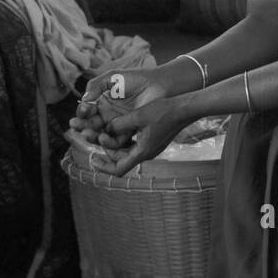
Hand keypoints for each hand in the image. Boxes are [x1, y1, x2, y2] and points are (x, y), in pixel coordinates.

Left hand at [67, 92, 186, 176]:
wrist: (185, 108)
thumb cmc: (164, 111)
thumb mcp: (137, 116)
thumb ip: (119, 124)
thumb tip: (106, 130)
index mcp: (142, 152)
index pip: (118, 170)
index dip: (103, 167)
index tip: (92, 158)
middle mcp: (146, 153)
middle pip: (120, 160)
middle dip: (107, 150)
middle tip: (97, 136)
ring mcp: (151, 147)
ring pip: (127, 151)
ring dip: (115, 144)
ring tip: (105, 131)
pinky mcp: (153, 140)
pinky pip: (134, 144)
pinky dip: (124, 139)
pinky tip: (119, 126)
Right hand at [72, 70, 167, 144]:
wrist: (159, 85)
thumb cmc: (137, 79)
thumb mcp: (113, 77)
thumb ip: (96, 85)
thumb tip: (83, 99)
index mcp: (102, 103)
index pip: (86, 112)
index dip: (82, 112)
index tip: (84, 109)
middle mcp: (107, 115)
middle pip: (90, 125)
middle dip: (82, 126)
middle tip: (76, 125)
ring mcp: (118, 125)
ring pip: (100, 134)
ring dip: (91, 135)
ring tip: (87, 133)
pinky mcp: (128, 132)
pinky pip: (115, 140)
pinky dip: (107, 141)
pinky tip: (102, 137)